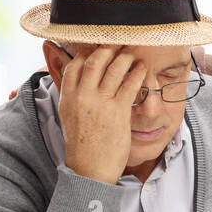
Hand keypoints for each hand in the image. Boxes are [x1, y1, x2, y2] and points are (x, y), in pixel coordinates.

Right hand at [56, 44, 147, 184]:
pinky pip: (130, 84)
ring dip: (126, 57)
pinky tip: (143, 68)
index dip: (87, 53)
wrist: (90, 169)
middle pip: (95, 61)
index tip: (97, 47)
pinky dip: (138, 73)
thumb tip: (80, 82)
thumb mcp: (70, 117)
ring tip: (133, 51)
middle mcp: (82, 96)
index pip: (74, 65)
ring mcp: (100, 102)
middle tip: (119, 43)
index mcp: (68, 97)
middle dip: (108, 48)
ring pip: (114, 69)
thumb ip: (74, 97)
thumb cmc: (83, 145)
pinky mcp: (118, 111)